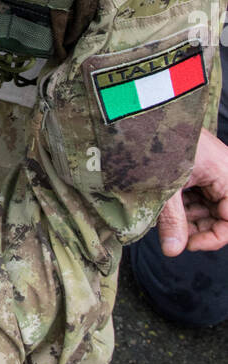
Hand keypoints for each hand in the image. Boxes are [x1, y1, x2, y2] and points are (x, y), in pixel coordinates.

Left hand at [157, 128, 227, 255]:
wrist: (144, 113)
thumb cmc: (158, 144)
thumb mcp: (165, 187)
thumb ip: (172, 220)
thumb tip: (173, 251)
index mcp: (226, 175)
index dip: (214, 238)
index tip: (189, 244)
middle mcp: (224, 173)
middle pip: (222, 215)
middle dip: (198, 229)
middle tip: (173, 235)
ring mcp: (211, 170)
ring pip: (208, 207)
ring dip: (189, 219)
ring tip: (164, 220)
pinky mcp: (197, 169)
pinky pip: (198, 196)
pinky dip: (183, 206)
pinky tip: (165, 208)